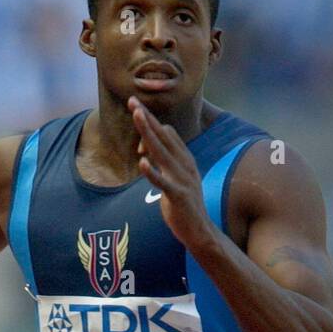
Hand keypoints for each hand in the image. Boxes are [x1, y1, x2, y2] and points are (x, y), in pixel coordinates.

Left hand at [129, 96, 215, 251]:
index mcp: (184, 160)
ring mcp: (182, 179)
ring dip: (147, 133)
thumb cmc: (184, 206)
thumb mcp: (175, 180)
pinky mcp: (178, 196)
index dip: (149, 126)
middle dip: (146, 117)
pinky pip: (163, 182)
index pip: (166, 133)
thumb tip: (147, 153)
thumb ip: (162, 165)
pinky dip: (152, 172)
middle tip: (132, 99)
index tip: (135, 116)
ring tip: (136, 116)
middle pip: (163, 136)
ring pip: (161, 152)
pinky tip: (142, 162)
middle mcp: (185, 165)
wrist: (200, 232)